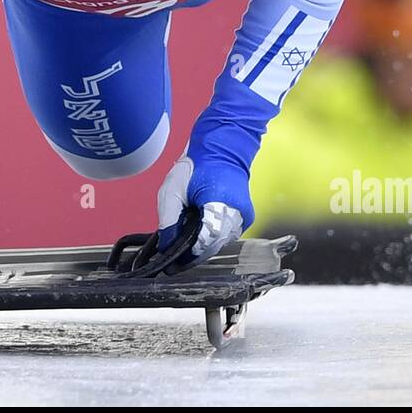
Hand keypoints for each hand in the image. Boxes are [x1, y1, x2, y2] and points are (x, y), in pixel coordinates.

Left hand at [156, 152, 253, 267]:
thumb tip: (167, 246)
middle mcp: (236, 213)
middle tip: (175, 260)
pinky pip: (226, 236)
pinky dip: (212, 238)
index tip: (172, 264)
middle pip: (213, 245)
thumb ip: (169, 221)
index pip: (205, 240)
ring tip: (186, 244)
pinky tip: (200, 232)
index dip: (188, 254)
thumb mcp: (172, 191)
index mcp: (220, 203)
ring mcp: (243, 217)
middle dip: (193, 253)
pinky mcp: (244, 218)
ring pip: (221, 243)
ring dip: (203, 246)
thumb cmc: (197, 164)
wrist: (221, 148)